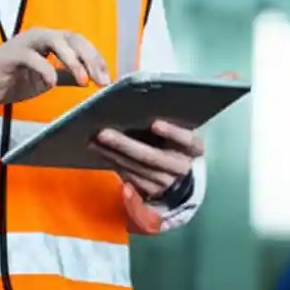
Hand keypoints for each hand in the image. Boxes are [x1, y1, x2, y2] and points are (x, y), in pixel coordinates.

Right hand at [0, 28, 109, 110]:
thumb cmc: (9, 81)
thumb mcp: (45, 80)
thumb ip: (66, 75)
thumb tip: (90, 78)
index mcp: (49, 42)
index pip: (80, 43)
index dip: (96, 59)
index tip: (107, 79)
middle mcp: (39, 37)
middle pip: (73, 38)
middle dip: (91, 58)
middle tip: (102, 80)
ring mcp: (25, 43)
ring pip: (56, 41)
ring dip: (73, 60)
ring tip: (84, 81)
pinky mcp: (11, 54)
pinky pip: (34, 57)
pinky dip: (46, 70)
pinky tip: (52, 83)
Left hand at [89, 121, 204, 200]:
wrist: (182, 176)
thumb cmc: (175, 142)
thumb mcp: (178, 131)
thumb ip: (166, 117)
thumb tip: (135, 97)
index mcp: (194, 148)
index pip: (188, 140)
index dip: (172, 132)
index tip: (155, 124)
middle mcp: (182, 167)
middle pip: (153, 156)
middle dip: (125, 145)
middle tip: (103, 132)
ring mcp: (168, 182)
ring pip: (137, 168)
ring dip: (113, 155)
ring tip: (94, 141)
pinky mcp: (153, 192)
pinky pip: (131, 178)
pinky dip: (114, 164)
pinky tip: (101, 153)